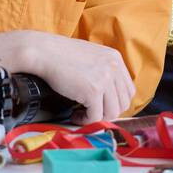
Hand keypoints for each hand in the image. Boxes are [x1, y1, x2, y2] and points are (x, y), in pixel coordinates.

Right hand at [11, 30, 135, 123]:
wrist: (44, 52)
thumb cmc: (62, 55)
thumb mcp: (92, 57)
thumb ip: (104, 71)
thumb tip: (109, 96)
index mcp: (115, 59)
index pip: (129, 90)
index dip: (116, 102)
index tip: (102, 106)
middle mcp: (114, 68)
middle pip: (123, 103)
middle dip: (107, 112)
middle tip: (91, 113)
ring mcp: (105, 79)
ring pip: (112, 112)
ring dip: (97, 118)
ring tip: (82, 114)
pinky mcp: (93, 91)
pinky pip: (95, 116)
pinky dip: (85, 120)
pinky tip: (74, 115)